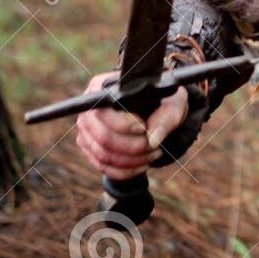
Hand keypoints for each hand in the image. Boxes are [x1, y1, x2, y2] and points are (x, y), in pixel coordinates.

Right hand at [73, 71, 188, 177]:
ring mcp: (86, 131)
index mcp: (102, 87)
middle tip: (154, 146)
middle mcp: (88, 109)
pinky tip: (142, 165)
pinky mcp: (90, 148)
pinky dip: (125, 170)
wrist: (157, 110)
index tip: (144, 127)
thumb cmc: (163, 101)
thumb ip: (165, 118)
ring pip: (103, 155)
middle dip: (132, 147)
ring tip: (153, 154)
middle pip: (103, 137)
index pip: (103, 111)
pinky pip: (103, 167)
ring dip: (132, 160)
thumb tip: (152, 140)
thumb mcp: (172, 103)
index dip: (124, 124)